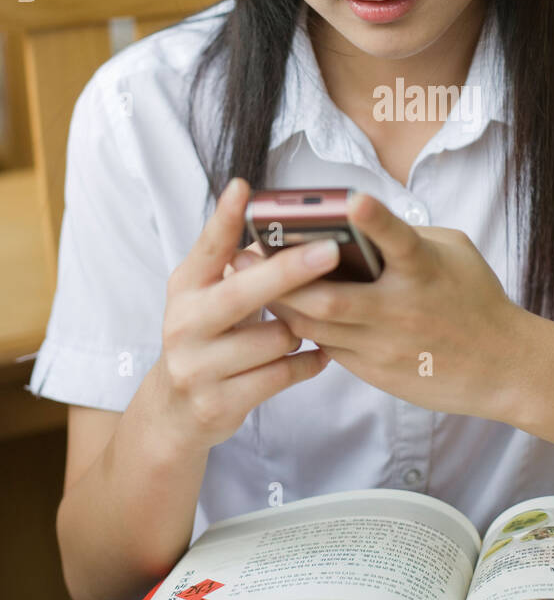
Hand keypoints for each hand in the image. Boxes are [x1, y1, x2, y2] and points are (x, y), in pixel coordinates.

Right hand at [153, 178, 332, 450]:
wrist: (177, 411)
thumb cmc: (210, 337)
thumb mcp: (209, 295)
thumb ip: (238, 261)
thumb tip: (285, 221)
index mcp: (185, 288)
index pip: (206, 248)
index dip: (224, 218)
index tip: (243, 188)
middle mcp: (184, 324)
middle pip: (241, 293)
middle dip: (288, 271)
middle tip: (331, 250)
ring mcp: (197, 367)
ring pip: (274, 339)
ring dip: (300, 332)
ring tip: (306, 328)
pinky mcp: (219, 403)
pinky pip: (283, 375)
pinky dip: (309, 363)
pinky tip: (321, 355)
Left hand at [228, 193, 526, 420]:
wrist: (503, 366)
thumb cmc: (476, 298)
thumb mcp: (453, 252)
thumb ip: (407, 235)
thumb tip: (357, 220)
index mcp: (426, 269)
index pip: (399, 239)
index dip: (377, 219)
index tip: (352, 199)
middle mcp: (403, 308)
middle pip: (331, 296)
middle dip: (282, 278)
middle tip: (243, 256)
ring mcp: (387, 344)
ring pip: (318, 326)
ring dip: (280, 303)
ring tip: (248, 281)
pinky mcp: (377, 371)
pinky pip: (327, 347)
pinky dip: (302, 327)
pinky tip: (281, 309)